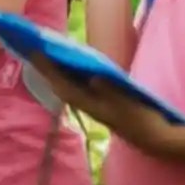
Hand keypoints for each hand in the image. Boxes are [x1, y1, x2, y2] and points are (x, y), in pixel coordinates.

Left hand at [28, 53, 172, 152]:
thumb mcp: (127, 103)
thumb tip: (94, 77)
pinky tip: (67, 65)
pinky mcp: (96, 103)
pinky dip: (67, 74)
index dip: (47, 67)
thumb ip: (111, 90)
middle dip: (45, 66)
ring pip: (65, 84)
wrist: (153, 138)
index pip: (61, 83)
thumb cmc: (141, 118)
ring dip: (55, 70)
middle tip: (32, 47)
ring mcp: (90, 104)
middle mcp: (84, 104)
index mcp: (88, 104)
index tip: (34, 51)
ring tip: (44, 52)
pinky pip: (75, 86)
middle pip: (58, 82)